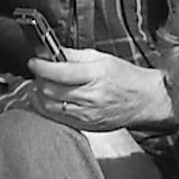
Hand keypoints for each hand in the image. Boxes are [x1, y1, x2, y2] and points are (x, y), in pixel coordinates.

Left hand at [23, 48, 170, 132]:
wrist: (144, 100)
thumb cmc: (126, 78)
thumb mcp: (103, 58)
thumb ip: (75, 55)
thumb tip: (54, 52)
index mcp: (96, 75)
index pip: (60, 72)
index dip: (41, 67)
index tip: (33, 62)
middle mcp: (91, 96)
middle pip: (51, 90)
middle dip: (39, 79)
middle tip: (39, 73)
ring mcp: (87, 114)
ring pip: (50, 106)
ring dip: (40, 95)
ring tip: (42, 86)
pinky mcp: (85, 126)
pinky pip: (57, 119)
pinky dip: (46, 108)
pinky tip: (47, 100)